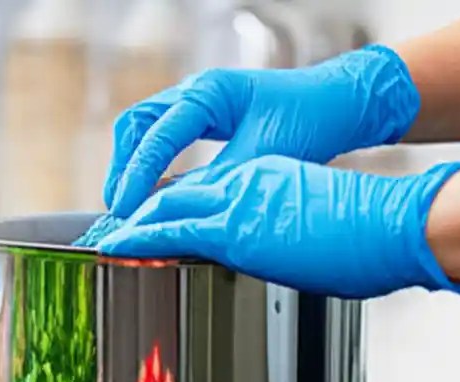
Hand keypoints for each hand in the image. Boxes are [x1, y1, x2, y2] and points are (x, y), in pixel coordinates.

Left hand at [95, 156, 459, 299]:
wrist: (397, 225)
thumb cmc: (376, 236)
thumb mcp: (321, 232)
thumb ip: (291, 241)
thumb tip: (290, 263)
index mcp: (268, 182)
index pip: (205, 194)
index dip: (171, 210)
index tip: (150, 226)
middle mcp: (246, 183)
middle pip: (176, 196)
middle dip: (138, 218)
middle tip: (108, 234)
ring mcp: (238, 202)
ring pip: (165, 207)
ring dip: (128, 228)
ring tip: (98, 243)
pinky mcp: (234, 228)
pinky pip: (169, 230)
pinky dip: (133, 238)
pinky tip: (109, 246)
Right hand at [105, 45, 420, 217]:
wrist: (343, 104)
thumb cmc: (312, 120)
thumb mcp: (264, 156)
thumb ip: (218, 181)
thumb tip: (177, 211)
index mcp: (209, 93)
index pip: (157, 135)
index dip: (137, 175)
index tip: (125, 208)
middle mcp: (197, 92)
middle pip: (136, 124)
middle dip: (122, 166)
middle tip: (117, 206)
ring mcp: (199, 103)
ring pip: (145, 130)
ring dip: (133, 164)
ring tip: (127, 203)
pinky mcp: (206, 119)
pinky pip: (164, 138)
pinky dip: (152, 164)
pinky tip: (153, 192)